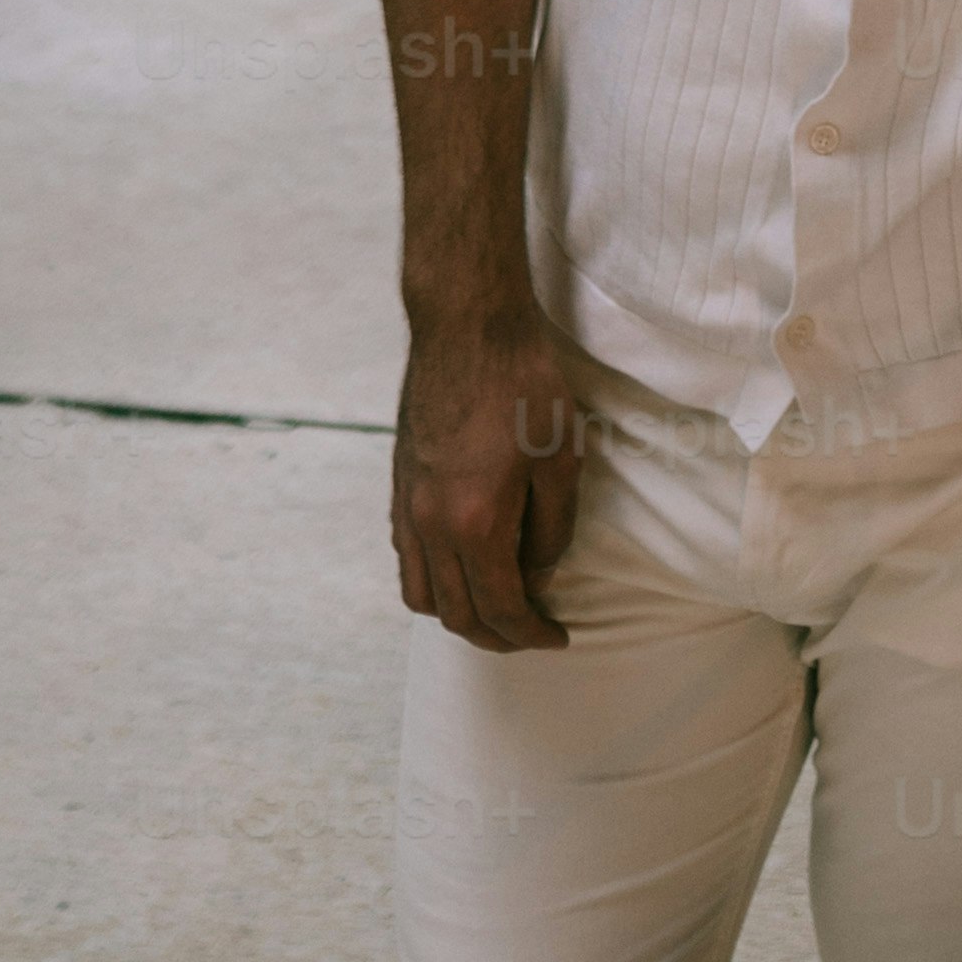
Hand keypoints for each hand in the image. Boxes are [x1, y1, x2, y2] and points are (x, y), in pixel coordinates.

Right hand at [392, 311, 584, 648]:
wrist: (467, 325)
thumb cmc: (523, 384)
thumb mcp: (561, 458)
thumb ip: (551, 529)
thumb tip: (539, 574)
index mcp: (475, 524)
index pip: (500, 609)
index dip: (531, 635)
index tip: (558, 636)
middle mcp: (431, 525)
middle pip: (456, 614)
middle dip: (497, 637)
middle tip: (532, 631)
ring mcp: (408, 506)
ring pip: (421, 594)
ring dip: (458, 614)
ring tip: (497, 606)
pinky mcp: (399, 484)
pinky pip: (408, 556)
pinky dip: (434, 579)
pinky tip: (465, 563)